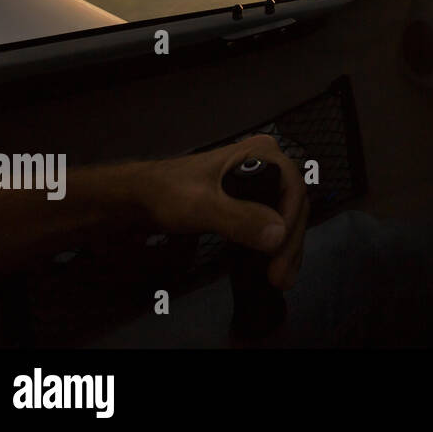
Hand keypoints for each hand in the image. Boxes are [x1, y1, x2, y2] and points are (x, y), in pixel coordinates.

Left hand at [138, 135, 308, 289]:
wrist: (139, 197)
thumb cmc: (166, 194)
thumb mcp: (202, 206)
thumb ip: (240, 219)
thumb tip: (278, 236)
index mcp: (261, 153)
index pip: (293, 189)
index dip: (291, 224)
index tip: (279, 256)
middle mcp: (267, 163)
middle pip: (293, 204)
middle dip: (289, 242)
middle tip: (280, 277)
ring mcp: (260, 180)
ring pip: (286, 215)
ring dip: (285, 248)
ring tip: (280, 278)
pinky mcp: (251, 198)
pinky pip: (272, 221)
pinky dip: (274, 244)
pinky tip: (273, 265)